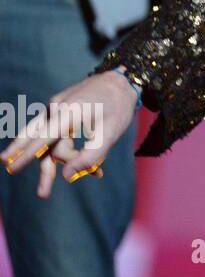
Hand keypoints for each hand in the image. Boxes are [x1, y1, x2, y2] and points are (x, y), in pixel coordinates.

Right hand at [0, 72, 138, 198]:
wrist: (121, 81)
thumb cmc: (118, 108)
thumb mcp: (110, 135)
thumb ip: (90, 157)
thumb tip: (66, 176)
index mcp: (69, 112)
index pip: (42, 137)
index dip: (27, 154)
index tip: (12, 166)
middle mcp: (57, 108)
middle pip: (43, 144)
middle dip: (46, 169)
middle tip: (43, 195)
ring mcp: (55, 107)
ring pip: (49, 141)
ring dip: (60, 161)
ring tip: (63, 184)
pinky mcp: (58, 110)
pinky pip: (57, 134)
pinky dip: (69, 150)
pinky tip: (95, 169)